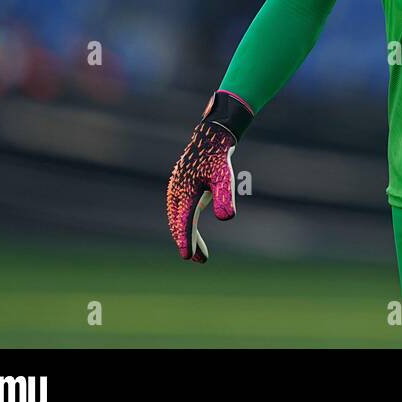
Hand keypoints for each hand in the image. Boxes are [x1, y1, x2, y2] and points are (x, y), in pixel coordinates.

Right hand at [166, 90, 251, 262]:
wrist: (209, 141)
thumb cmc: (218, 160)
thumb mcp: (224, 178)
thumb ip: (224, 197)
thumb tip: (226, 218)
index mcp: (185, 192)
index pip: (185, 221)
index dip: (187, 239)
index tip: (188, 256)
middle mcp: (176, 194)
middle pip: (179, 224)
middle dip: (187, 242)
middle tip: (198, 260)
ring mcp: (175, 193)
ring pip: (178, 221)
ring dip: (186, 237)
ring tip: (198, 256)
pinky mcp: (179, 193)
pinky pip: (180, 214)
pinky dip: (185, 227)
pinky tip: (194, 237)